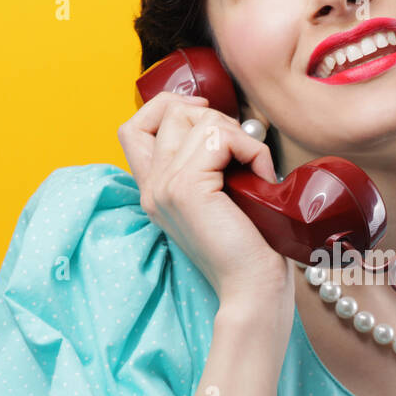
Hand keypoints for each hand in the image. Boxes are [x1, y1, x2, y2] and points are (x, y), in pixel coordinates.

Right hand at [117, 92, 293, 309]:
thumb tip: (217, 119)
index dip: (168, 106)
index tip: (207, 116)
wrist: (252, 289)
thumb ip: (206, 163)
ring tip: (254, 171)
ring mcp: (163, 186)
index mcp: (154, 189)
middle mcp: (151, 186)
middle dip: (217, 119)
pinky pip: (220, 137)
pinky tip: (262, 178)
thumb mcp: (220, 196)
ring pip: (198, 120)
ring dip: (239, 137)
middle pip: (171, 112)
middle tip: (244, 154)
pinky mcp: (185, 188)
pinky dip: (251, 149)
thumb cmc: (249, 247)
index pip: (134, 126)